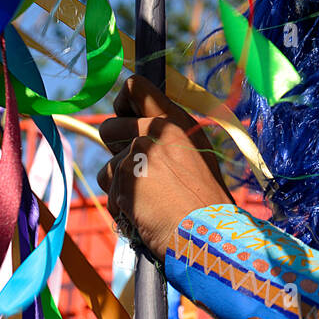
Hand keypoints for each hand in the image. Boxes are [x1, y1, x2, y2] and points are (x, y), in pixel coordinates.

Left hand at [97, 76, 233, 257]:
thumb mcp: (194, 154)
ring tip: (150, 199)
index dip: (123, 103)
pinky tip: (146, 212)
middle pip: (108, 126)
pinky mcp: (126, 176)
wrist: (210, 232)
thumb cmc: (204, 200)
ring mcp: (140, 151)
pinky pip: (109, 189)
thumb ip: (167, 137)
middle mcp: (158, 129)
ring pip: (107, 164)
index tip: (127, 119)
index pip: (135, 86)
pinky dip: (122, 205)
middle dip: (114, 150)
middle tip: (139, 171)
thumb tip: (133, 131)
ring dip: (121, 184)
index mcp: (177, 120)